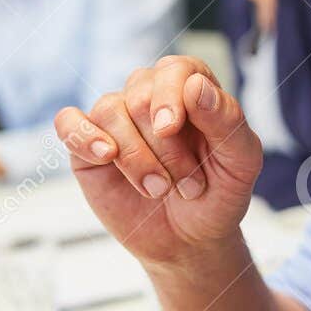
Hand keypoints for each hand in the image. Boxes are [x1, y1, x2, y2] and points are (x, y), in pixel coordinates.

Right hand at [54, 57, 261, 263]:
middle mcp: (149, 96)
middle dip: (164, 145)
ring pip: (110, 110)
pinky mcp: (86, 146)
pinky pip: (69, 123)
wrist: (189, 242)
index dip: (169, 94)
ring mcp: (116, 120)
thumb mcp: (240, 163)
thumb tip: (194, 85)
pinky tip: (105, 155)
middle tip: (187, 185)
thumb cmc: (217, 196)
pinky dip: (83, 136)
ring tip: (157, 189)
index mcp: (190, 89)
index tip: (171, 128)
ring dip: (135, 156)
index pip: (175, 69)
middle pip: (141, 93)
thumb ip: (226, 120)